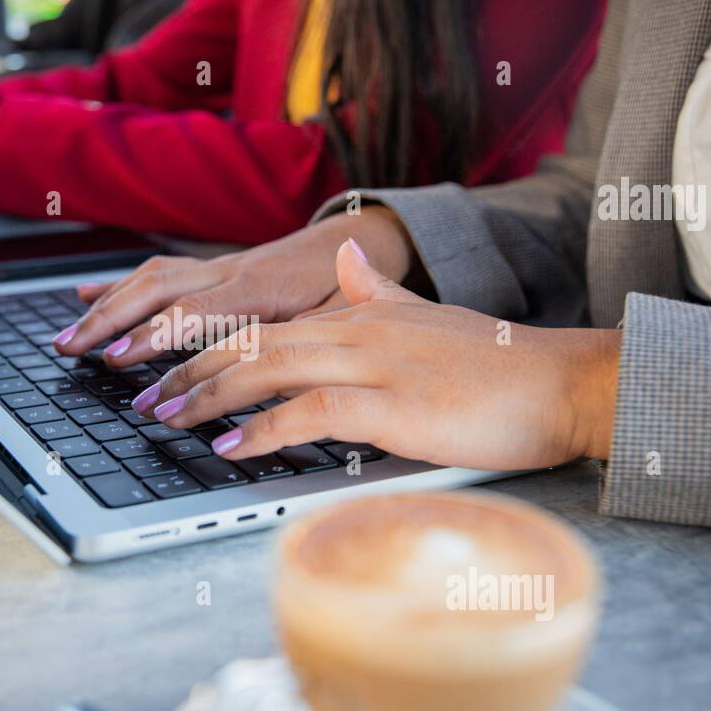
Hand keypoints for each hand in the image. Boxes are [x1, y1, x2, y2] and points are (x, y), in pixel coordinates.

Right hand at [52, 205, 415, 362]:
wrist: (361, 240)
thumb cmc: (350, 286)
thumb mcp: (345, 317)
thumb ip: (312, 337)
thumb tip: (289, 366)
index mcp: (259, 286)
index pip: (195, 312)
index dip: (155, 337)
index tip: (119, 361)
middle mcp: (229, 271)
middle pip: (157, 290)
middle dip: (110, 322)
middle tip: (74, 352)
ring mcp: (217, 267)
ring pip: (150, 279)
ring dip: (105, 307)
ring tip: (68, 338)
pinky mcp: (212, 269)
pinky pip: (158, 273)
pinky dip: (118, 285)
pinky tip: (85, 296)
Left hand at [132, 240, 620, 471]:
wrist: (564, 383)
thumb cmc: (501, 367)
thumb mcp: (427, 315)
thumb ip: (377, 291)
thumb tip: (346, 261)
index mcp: (363, 312)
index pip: (269, 323)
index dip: (213, 345)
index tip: (172, 368)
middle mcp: (359, 328)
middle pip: (252, 342)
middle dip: (191, 370)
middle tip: (147, 399)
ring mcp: (373, 362)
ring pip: (268, 367)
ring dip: (208, 395)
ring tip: (167, 419)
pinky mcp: (391, 403)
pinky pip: (309, 412)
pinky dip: (262, 430)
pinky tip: (229, 449)